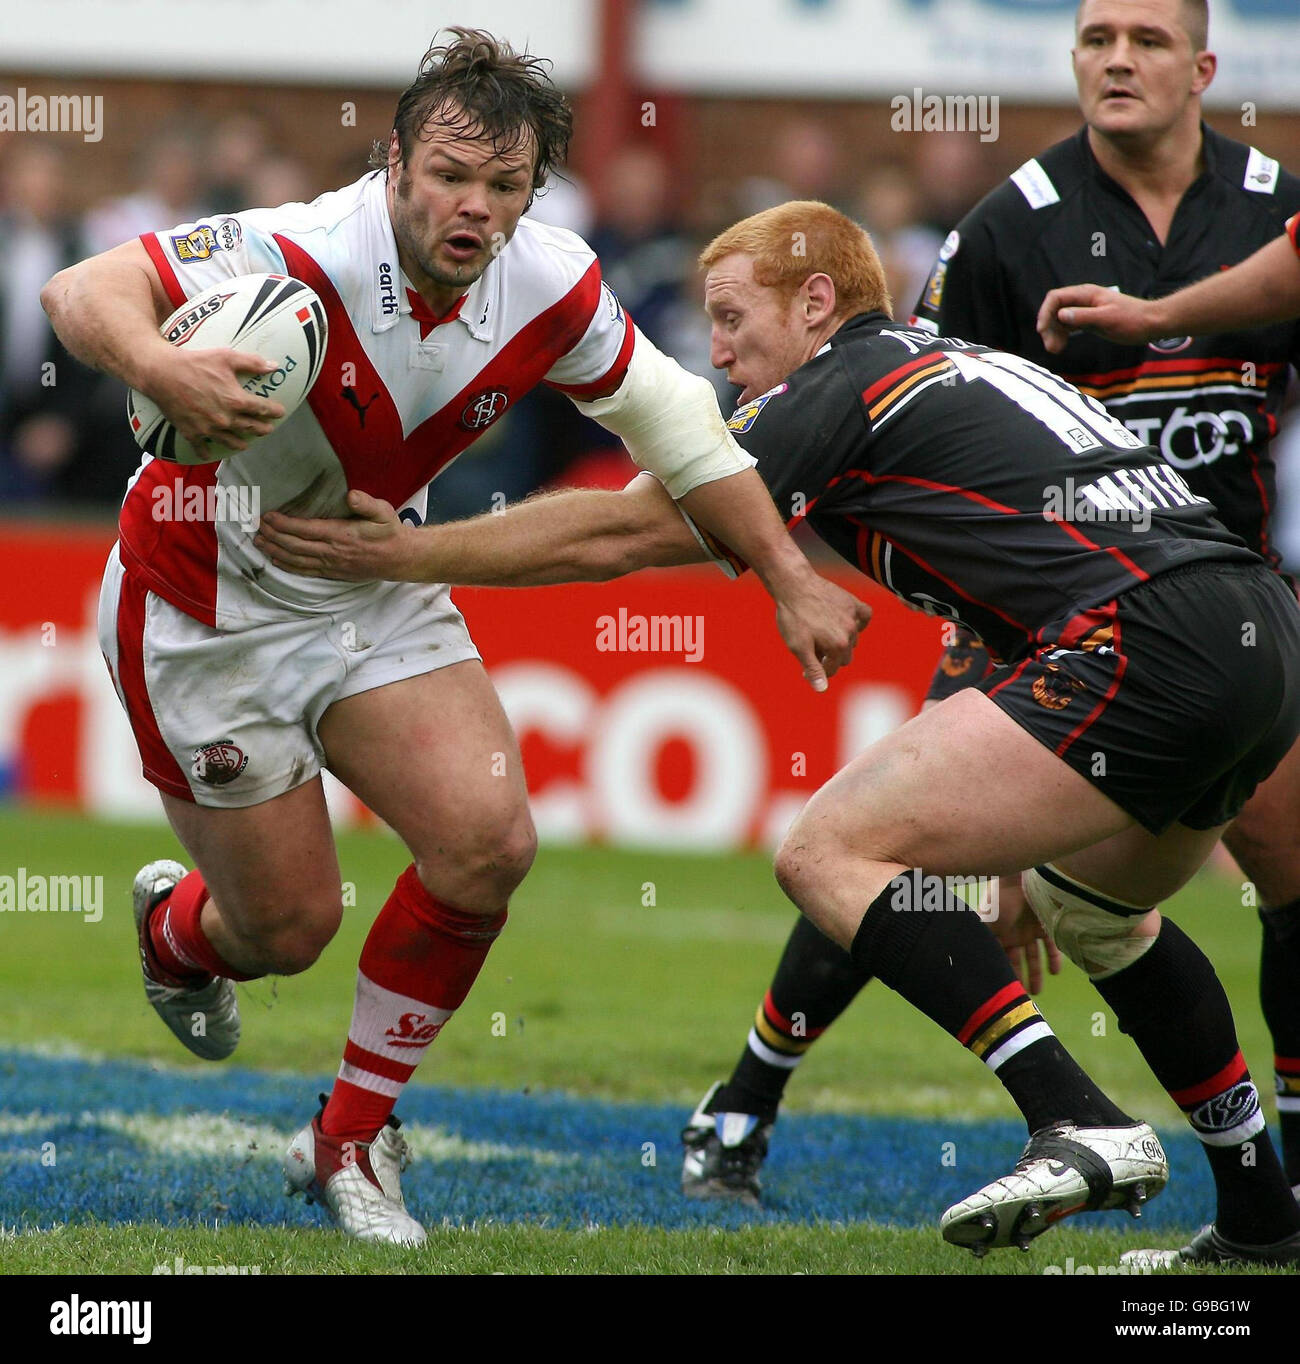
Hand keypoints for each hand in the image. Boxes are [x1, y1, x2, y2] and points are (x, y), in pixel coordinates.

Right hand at [141, 347, 286, 452]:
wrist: (161, 373)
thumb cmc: (194, 362)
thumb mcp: (226, 357)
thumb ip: (252, 363)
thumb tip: (275, 366)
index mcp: (236, 401)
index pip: (262, 409)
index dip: (273, 411)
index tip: (280, 412)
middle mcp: (225, 419)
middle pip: (250, 428)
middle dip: (261, 429)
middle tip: (268, 429)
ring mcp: (208, 429)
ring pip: (230, 442)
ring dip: (240, 444)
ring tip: (245, 444)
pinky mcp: (191, 433)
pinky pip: (201, 448)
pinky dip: (206, 452)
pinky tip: (209, 453)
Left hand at [256, 489, 410, 579]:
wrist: (400, 559)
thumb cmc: (390, 533)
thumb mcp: (384, 513)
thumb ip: (367, 504)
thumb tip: (351, 495)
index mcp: (341, 535)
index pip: (304, 530)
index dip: (283, 524)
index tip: (267, 516)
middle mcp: (332, 552)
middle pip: (294, 545)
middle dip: (272, 536)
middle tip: (256, 527)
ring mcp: (331, 565)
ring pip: (296, 560)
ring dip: (275, 551)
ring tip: (258, 543)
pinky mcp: (333, 574)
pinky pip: (305, 571)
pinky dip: (288, 566)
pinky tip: (276, 560)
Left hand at [773, 572, 872, 691]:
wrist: (794, 585)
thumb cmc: (793, 617)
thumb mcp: (798, 647)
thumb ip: (813, 669)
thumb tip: (822, 689)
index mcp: (838, 647)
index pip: (832, 669)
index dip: (817, 671)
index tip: (805, 668)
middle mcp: (850, 633)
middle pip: (845, 656)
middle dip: (830, 657)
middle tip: (812, 650)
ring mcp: (853, 617)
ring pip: (853, 639)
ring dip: (840, 641)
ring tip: (821, 634)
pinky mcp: (853, 603)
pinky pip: (865, 616)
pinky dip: (859, 623)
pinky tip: (848, 624)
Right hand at [983, 874, 1061, 994]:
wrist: (1019, 880)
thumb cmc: (999, 899)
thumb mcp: (985, 922)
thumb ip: (977, 938)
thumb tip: (956, 956)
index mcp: (997, 934)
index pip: (999, 958)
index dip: (1002, 974)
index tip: (1002, 993)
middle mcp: (1012, 934)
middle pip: (1016, 960)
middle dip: (1018, 978)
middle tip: (1021, 997)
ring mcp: (1029, 930)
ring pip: (1034, 957)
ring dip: (1036, 973)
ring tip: (1037, 992)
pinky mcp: (1045, 925)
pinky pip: (1051, 945)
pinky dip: (1054, 958)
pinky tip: (1055, 972)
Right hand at [1036, 284, 1160, 354]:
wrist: (1151, 324)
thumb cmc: (1132, 320)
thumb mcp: (1107, 319)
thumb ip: (1083, 316)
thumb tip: (1060, 315)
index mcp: (1086, 294)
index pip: (1056, 298)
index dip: (1045, 312)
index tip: (1042, 331)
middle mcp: (1083, 299)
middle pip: (1054, 309)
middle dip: (1048, 327)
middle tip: (1051, 347)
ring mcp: (1085, 310)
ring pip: (1059, 319)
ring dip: (1053, 334)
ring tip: (1056, 350)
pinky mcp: (1088, 320)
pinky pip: (1068, 326)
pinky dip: (1062, 335)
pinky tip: (1061, 346)